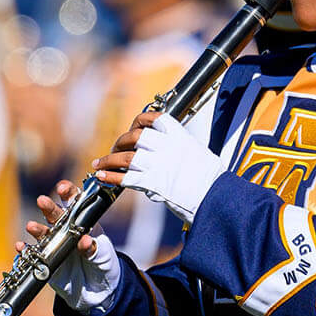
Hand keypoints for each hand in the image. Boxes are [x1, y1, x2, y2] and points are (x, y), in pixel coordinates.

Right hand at [24, 180, 119, 310]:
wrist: (96, 290)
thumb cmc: (103, 265)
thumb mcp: (103, 256)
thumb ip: (94, 248)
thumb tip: (85, 241)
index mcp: (82, 223)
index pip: (75, 203)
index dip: (68, 193)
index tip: (63, 188)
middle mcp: (65, 230)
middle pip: (55, 214)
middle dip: (49, 207)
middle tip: (42, 200)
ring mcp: (54, 244)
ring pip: (43, 233)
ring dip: (36, 228)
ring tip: (31, 226)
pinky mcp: (46, 260)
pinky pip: (33, 254)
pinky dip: (26, 251)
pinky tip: (21, 247)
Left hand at [94, 112, 224, 222]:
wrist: (216, 196)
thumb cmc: (210, 178)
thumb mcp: (197, 153)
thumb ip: (178, 148)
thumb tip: (162, 152)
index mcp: (179, 136)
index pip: (153, 118)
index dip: (139, 120)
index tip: (133, 126)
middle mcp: (167, 146)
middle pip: (135, 136)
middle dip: (120, 142)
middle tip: (114, 149)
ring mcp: (159, 164)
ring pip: (126, 156)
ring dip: (109, 160)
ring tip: (99, 164)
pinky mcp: (154, 183)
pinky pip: (126, 177)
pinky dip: (111, 176)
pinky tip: (102, 177)